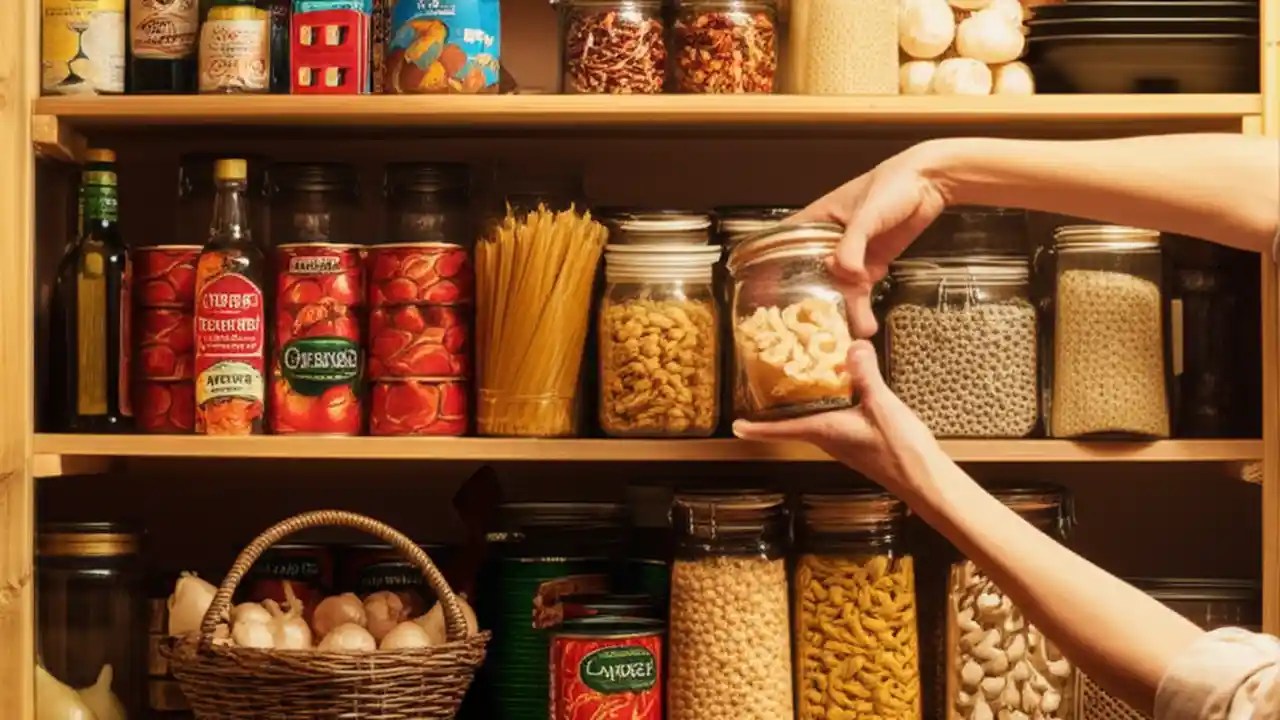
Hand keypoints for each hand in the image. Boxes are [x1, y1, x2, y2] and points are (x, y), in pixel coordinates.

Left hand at [732, 340, 942, 496]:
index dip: (756, 428)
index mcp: (825, 430)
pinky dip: (830, 401)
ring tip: (799, 376)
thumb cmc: (900, 450)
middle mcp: (828, 438)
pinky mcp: (858, 439)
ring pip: (815, 418)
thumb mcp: (882, 405)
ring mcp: (843, 441)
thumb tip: (852, 345)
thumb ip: (865, 375)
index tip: (734, 426)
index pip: (781, 429)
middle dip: (779, 404)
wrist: (924, 479)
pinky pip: (834, 417)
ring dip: (805, 401)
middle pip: (795, 420)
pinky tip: (842, 386)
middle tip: (766, 381)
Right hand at [790, 143, 949, 336]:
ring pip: (838, 287)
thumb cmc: (891, 187)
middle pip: (811, 275)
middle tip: (813, 328)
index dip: (771, 271)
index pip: (784, 247)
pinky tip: (867, 321)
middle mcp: (827, 242)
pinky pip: (861, 288)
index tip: (766, 297)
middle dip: (812, 300)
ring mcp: (850, 255)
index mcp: (815, 222)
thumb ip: (853, 244)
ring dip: (845, 308)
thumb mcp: (867, 214)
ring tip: (854, 331)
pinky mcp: (871, 264)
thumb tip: (846, 275)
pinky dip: (863, 304)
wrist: (929, 184)